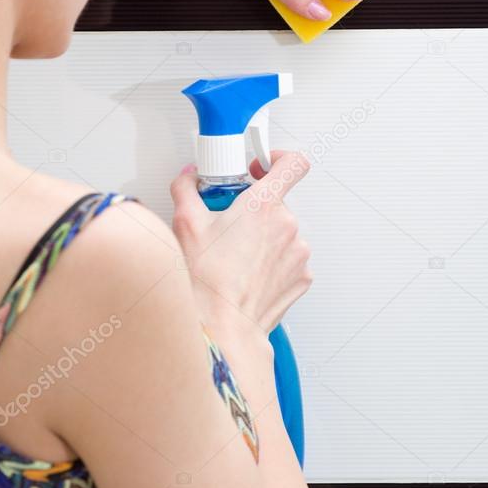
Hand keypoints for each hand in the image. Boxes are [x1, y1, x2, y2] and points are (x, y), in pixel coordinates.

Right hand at [170, 150, 312, 335]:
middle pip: (276, 202)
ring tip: (236, 256)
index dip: (278, 159)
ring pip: (282, 232)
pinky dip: (272, 261)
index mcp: (263, 205)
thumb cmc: (207, 282)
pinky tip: (248, 273)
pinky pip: (288, 258)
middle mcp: (288, 226)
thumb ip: (186, 188)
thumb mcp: (185, 224)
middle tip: (228, 224)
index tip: (262, 167)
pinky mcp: (302, 277)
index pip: (293, 164)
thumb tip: (188, 178)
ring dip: (263, 237)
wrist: (223, 328)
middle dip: (254, 209)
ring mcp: (299, 253)